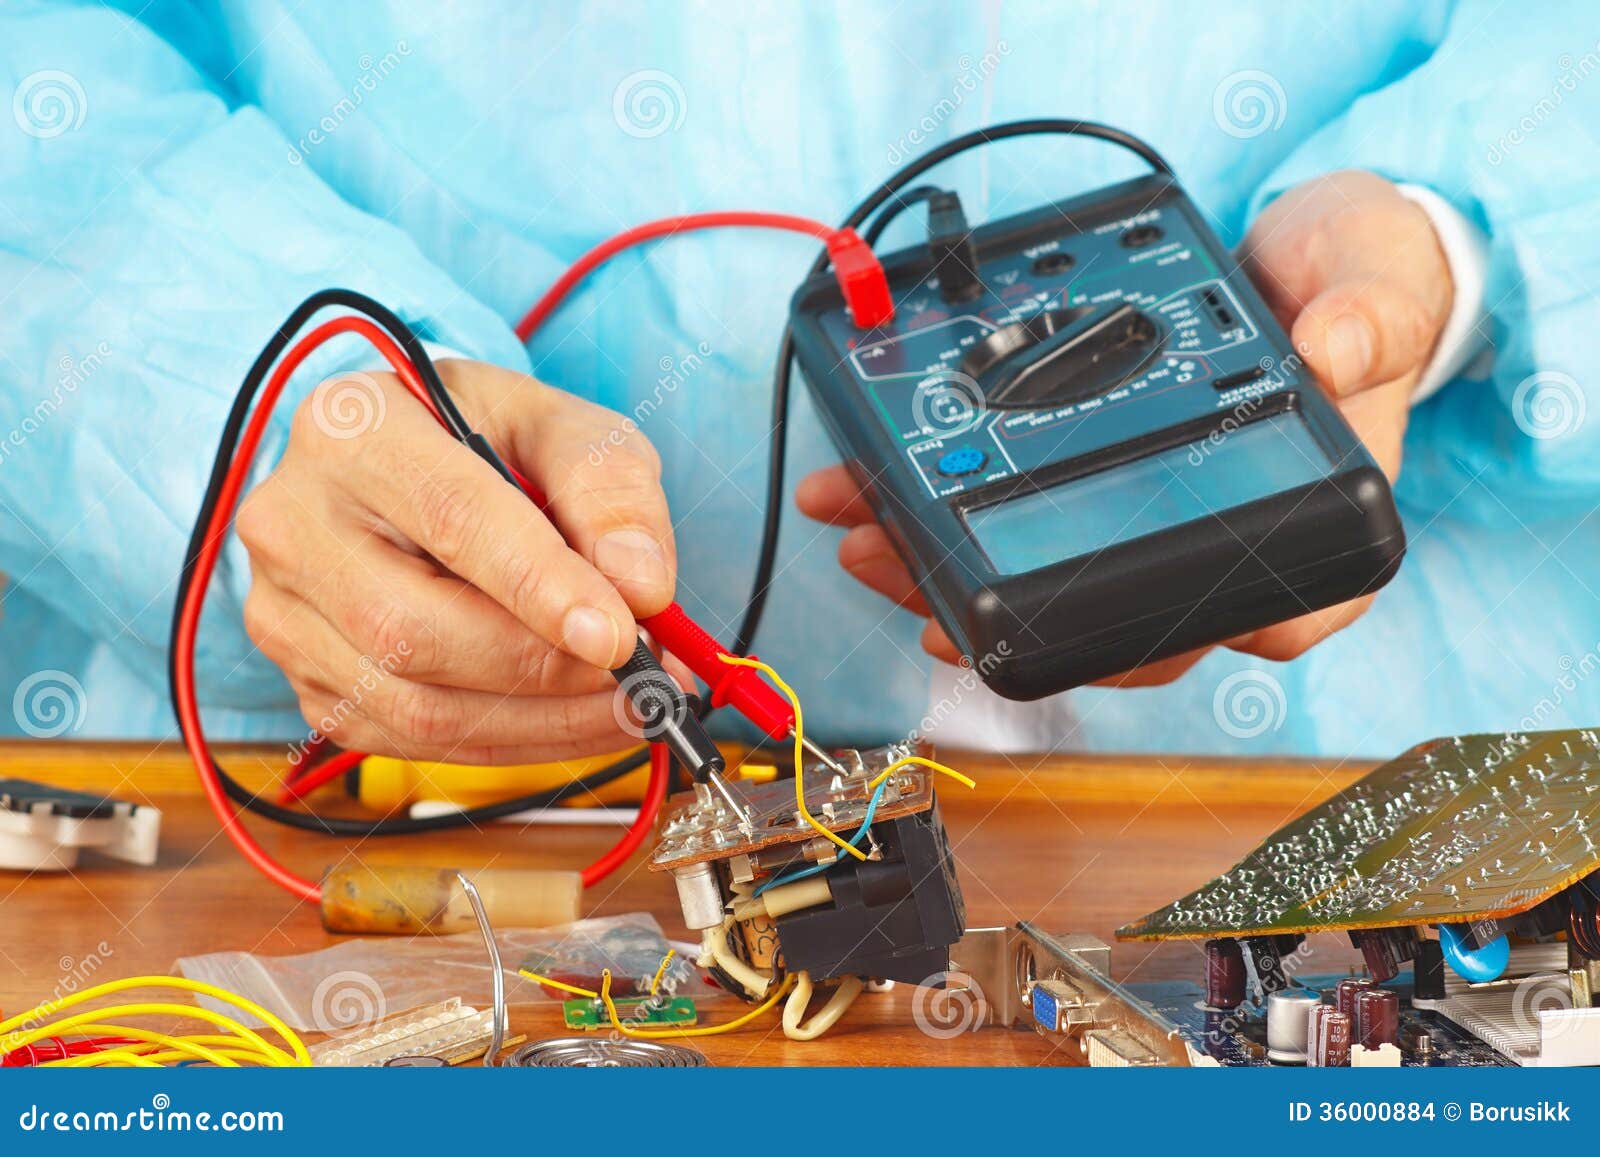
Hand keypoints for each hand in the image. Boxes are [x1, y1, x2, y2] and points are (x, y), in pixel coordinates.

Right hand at [238, 359, 687, 762]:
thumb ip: (609, 490)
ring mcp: (284, 613)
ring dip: (543, 720)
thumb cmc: (487, 439)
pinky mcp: (310, 682)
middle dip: (545, 668)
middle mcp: (292, 522)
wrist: (412, 467)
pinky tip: (577, 719)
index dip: (541, 587)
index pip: (450, 518)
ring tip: (633, 706)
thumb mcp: (560, 428)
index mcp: (352, 429)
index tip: (620, 636)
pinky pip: (415, 741)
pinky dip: (514, 742)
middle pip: (415, 628)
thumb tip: (642, 587)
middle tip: (645, 676)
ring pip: (414, 703)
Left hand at [796, 169, 1451, 681]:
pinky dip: (938, 508)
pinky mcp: (1093, 483)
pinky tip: (874, 487)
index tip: (1062, 651)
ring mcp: (1151, 522)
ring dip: (942, 571)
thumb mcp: (1377, 282)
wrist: (1305, 256)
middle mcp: (1223, 550)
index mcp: (1310, 530)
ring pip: (1044, 585)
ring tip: (864, 534)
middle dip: (997, 615)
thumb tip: (1337, 350)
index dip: (1153, 648)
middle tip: (913, 592)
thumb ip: (1371, 316)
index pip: (1251, 625)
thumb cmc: (1355, 288)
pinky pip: (1013, 515)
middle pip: (1111, 626)